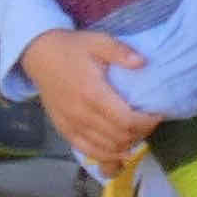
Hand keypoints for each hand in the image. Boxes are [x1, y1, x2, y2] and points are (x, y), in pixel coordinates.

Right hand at [24, 29, 156, 183]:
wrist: (39, 55)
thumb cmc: (72, 48)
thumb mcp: (98, 41)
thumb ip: (120, 52)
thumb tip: (143, 62)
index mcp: (92, 93)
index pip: (126, 121)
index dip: (146, 123)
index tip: (157, 114)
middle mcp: (81, 114)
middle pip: (119, 138)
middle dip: (140, 133)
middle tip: (149, 121)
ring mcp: (71, 125)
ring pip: (106, 149)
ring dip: (126, 145)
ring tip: (136, 132)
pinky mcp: (64, 130)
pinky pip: (88, 152)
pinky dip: (107, 155)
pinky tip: (119, 150)